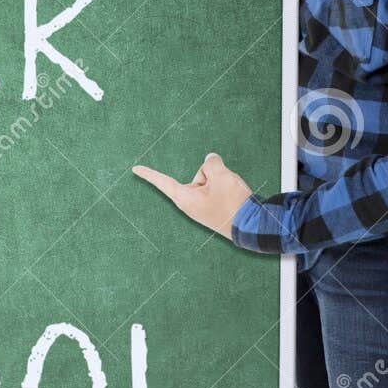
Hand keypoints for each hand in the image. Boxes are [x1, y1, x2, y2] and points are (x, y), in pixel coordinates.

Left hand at [131, 153, 250, 239]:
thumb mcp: (221, 176)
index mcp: (184, 198)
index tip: (134, 169)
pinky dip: (224, 189)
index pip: (163, 181)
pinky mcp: (212, 209)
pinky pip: (216, 189)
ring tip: (232, 196)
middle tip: (224, 191)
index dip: (149, 173)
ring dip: (220, 182)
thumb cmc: (232, 204)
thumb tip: (210, 160)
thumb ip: (211, 163)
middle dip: (211, 175)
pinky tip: (233, 198)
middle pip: (198, 175)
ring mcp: (201, 207)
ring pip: (209, 181)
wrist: (252, 226)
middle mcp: (189, 204)